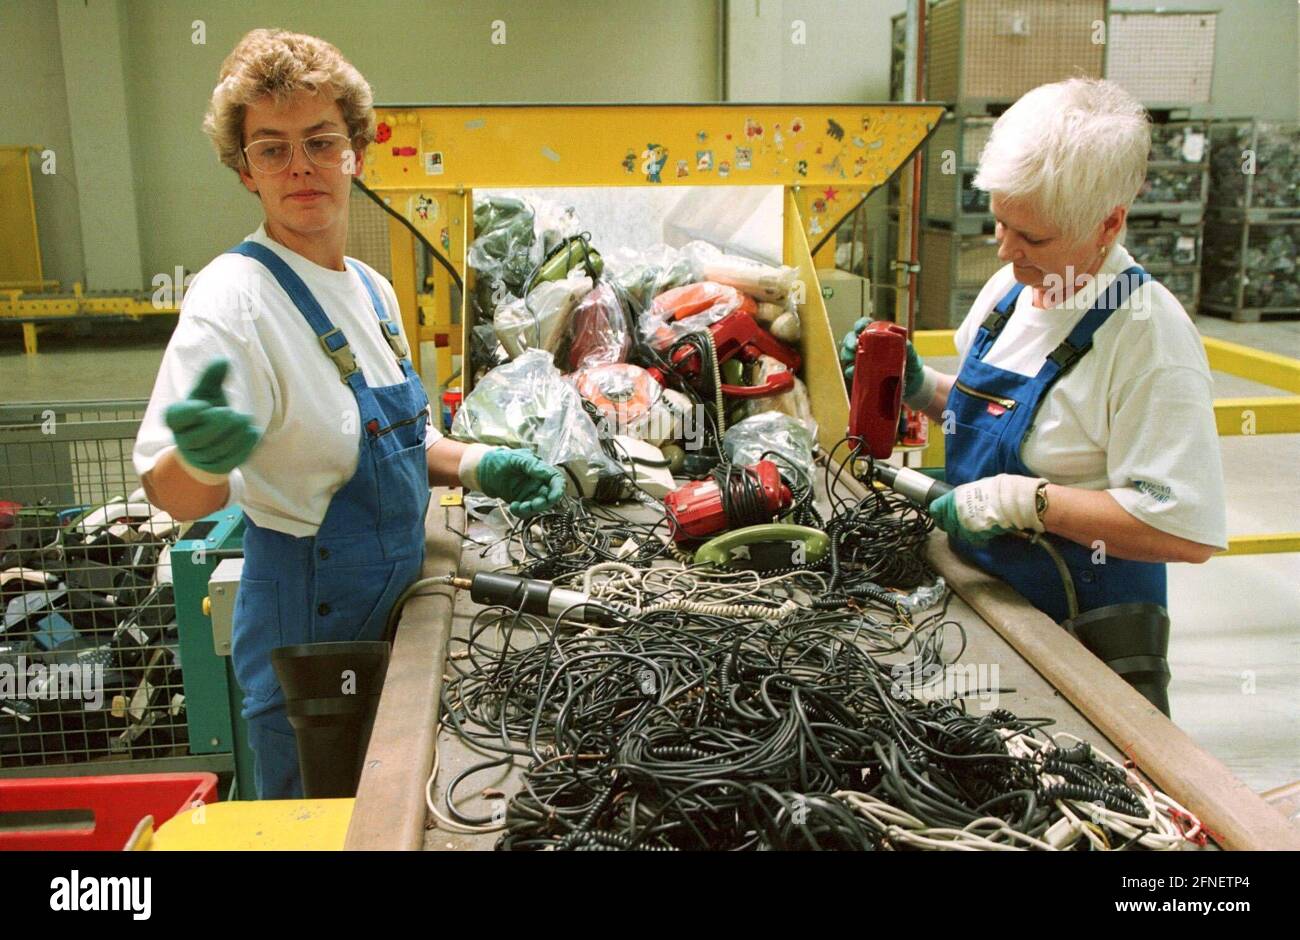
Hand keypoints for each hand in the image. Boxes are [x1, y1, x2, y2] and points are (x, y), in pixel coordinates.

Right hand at [163, 358, 260, 476]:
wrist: (209, 444)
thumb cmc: (206, 413)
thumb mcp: (207, 393)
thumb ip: (212, 377)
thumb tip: (223, 361)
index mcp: (177, 419)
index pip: (175, 418)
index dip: (188, 413)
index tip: (203, 405)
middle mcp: (184, 441)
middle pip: (198, 438)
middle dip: (219, 424)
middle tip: (233, 413)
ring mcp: (200, 457)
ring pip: (216, 450)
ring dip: (235, 434)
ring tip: (245, 420)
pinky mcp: (217, 468)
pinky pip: (230, 461)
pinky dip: (244, 446)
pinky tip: (253, 433)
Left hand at [477, 447, 565, 515]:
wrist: (482, 469)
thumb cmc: (499, 459)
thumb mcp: (517, 458)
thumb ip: (532, 466)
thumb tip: (547, 474)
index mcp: (540, 469)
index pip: (556, 480)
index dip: (558, 490)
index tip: (552, 497)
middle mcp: (537, 482)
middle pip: (549, 497)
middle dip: (542, 504)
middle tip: (531, 505)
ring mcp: (529, 493)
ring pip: (538, 507)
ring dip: (530, 510)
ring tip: (518, 506)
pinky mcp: (521, 501)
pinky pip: (526, 512)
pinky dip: (521, 512)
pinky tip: (513, 507)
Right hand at [838, 318, 923, 398]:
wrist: (912, 383)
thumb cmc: (911, 364)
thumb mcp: (913, 355)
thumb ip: (909, 349)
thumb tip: (906, 343)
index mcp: (878, 336)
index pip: (865, 325)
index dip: (860, 324)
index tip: (860, 329)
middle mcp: (867, 346)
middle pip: (851, 339)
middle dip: (849, 342)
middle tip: (854, 347)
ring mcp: (862, 360)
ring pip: (847, 354)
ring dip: (847, 356)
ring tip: (852, 361)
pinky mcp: (861, 374)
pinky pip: (850, 370)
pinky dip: (849, 371)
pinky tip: (853, 372)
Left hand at [928, 474, 1044, 543]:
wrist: (1010, 500)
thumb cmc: (996, 490)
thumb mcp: (975, 487)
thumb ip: (964, 497)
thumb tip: (963, 501)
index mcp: (952, 498)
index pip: (935, 509)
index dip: (938, 515)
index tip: (942, 518)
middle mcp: (954, 513)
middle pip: (947, 525)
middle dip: (954, 526)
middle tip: (963, 523)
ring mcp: (964, 526)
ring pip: (959, 535)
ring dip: (966, 533)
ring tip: (977, 527)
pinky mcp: (975, 536)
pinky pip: (973, 540)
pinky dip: (979, 538)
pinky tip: (986, 532)